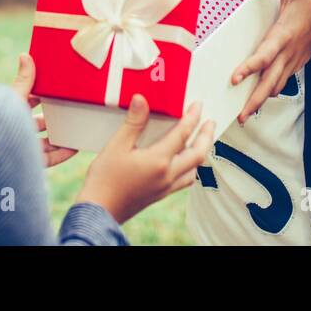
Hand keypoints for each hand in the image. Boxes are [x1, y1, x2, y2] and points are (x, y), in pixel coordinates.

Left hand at [12, 53, 77, 167]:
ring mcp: (23, 147)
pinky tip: (75, 148)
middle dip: (53, 118)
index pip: (26, 102)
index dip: (39, 96)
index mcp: (10, 113)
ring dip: (61, 136)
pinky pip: (49, 159)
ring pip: (45, 142)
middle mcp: (16, 130)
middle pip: (37, 124)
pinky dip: (63, 154)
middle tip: (70, 109)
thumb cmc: (0, 122)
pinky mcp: (30, 161)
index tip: (55, 90)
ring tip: (78, 129)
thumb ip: (23, 81)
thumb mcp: (15, 99)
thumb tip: (25, 55)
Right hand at [76, 94, 215, 224]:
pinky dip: (192, 168)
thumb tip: (141, 99)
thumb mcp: (116, 145)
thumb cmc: (105, 179)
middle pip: (198, 154)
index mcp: (159, 160)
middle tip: (210, 122)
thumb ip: (133, 122)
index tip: (198, 105)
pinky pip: (185, 180)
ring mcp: (166, 187)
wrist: (99, 211)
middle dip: (206, 136)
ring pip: (194, 169)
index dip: (192, 117)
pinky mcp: (161, 195)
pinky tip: (185, 163)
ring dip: (201, 152)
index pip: (182, 134)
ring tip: (202, 140)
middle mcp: (167, 175)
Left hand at [231, 0, 310, 123]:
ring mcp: (292, 61)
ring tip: (245, 114)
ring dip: (261, 100)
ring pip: (275, 85)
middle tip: (240, 115)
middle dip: (254, 100)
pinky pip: (281, 81)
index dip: (249, 67)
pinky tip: (260, 98)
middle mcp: (287, 53)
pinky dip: (270, 91)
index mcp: (283, 35)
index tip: (234, 78)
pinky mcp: (295, 64)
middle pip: (269, 82)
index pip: (264, 55)